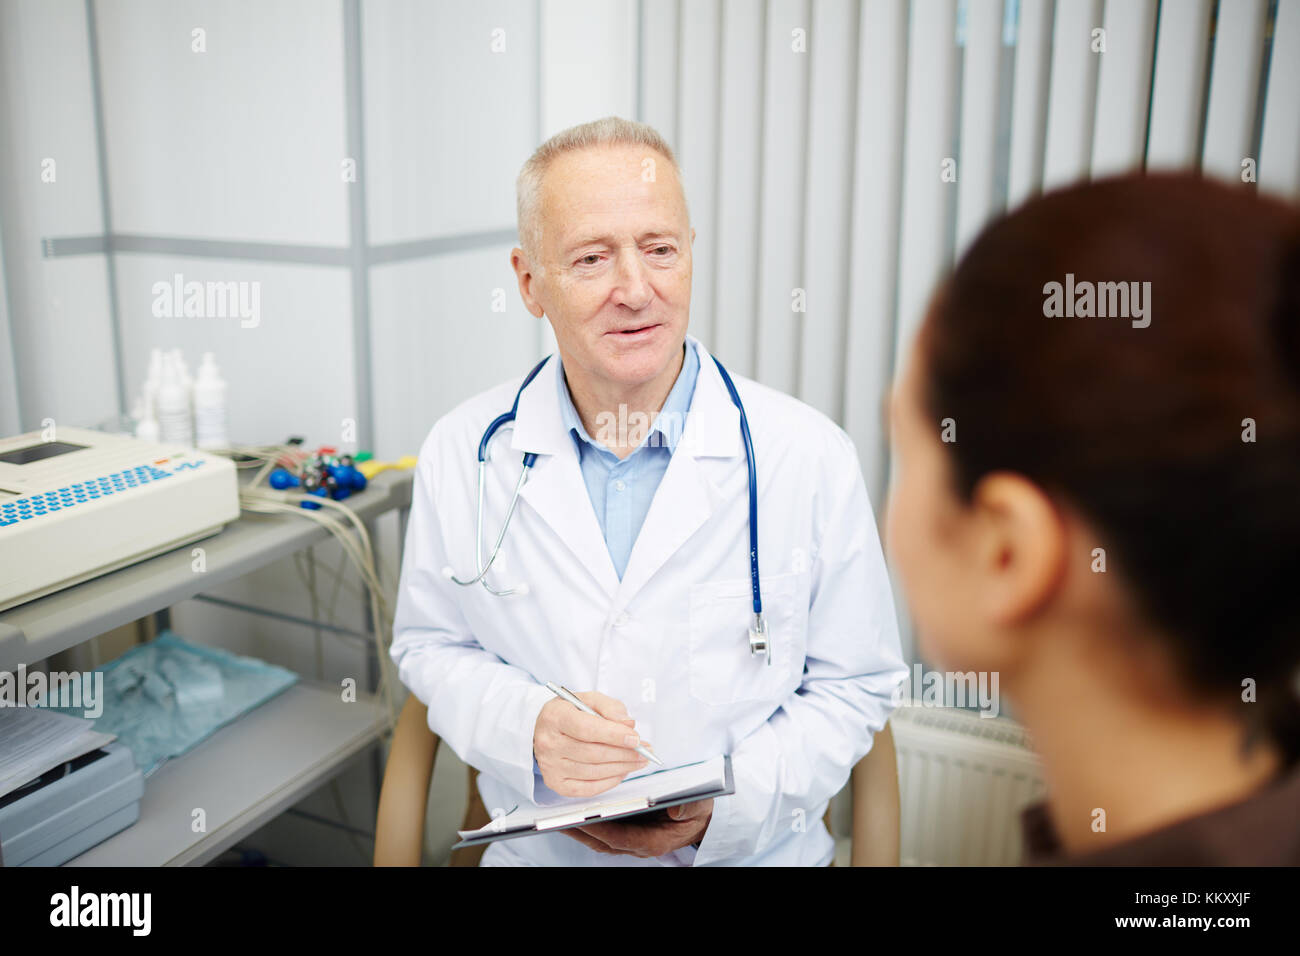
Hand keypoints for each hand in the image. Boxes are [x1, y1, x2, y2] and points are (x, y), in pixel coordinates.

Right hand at [532, 691, 649, 797]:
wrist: (545, 729)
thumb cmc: (570, 713)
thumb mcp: (588, 699)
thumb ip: (610, 707)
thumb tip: (628, 724)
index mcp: (555, 717)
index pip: (587, 729)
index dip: (614, 735)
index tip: (635, 738)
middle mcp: (549, 743)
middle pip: (593, 753)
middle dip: (624, 754)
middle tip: (644, 751)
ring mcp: (550, 766)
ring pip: (594, 771)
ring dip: (622, 767)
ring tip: (638, 761)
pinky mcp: (556, 783)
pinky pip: (588, 788)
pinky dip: (609, 782)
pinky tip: (622, 772)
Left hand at [564, 799, 712, 857]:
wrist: (702, 819)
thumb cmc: (698, 810)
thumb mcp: (698, 803)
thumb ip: (688, 804)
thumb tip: (675, 808)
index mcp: (655, 841)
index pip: (620, 838)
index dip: (599, 829)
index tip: (581, 819)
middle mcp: (640, 845)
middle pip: (603, 841)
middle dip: (580, 831)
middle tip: (557, 819)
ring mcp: (632, 841)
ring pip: (600, 839)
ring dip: (579, 829)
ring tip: (557, 816)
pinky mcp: (628, 834)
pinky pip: (603, 832)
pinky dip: (588, 825)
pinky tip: (574, 812)